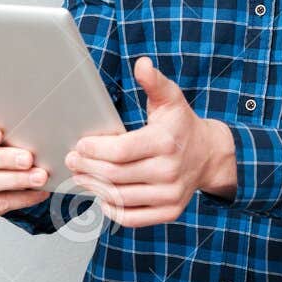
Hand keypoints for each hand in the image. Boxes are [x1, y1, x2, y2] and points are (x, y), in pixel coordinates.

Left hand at [67, 56, 235, 227]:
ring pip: (120, 198)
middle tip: (72, 161)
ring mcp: (171, 195)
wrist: (209, 155)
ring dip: (94, 187)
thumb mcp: (170, 99)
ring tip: (82, 176)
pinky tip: (103, 195)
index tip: (80, 145)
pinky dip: (111, 208)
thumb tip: (142, 64)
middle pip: (115, 175)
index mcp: (166, 142)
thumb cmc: (181, 125)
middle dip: (87, 168)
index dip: (94, 150)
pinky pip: (131, 218)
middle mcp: (170, 171)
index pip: (121, 151)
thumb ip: (154, 82)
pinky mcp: (169, 212)